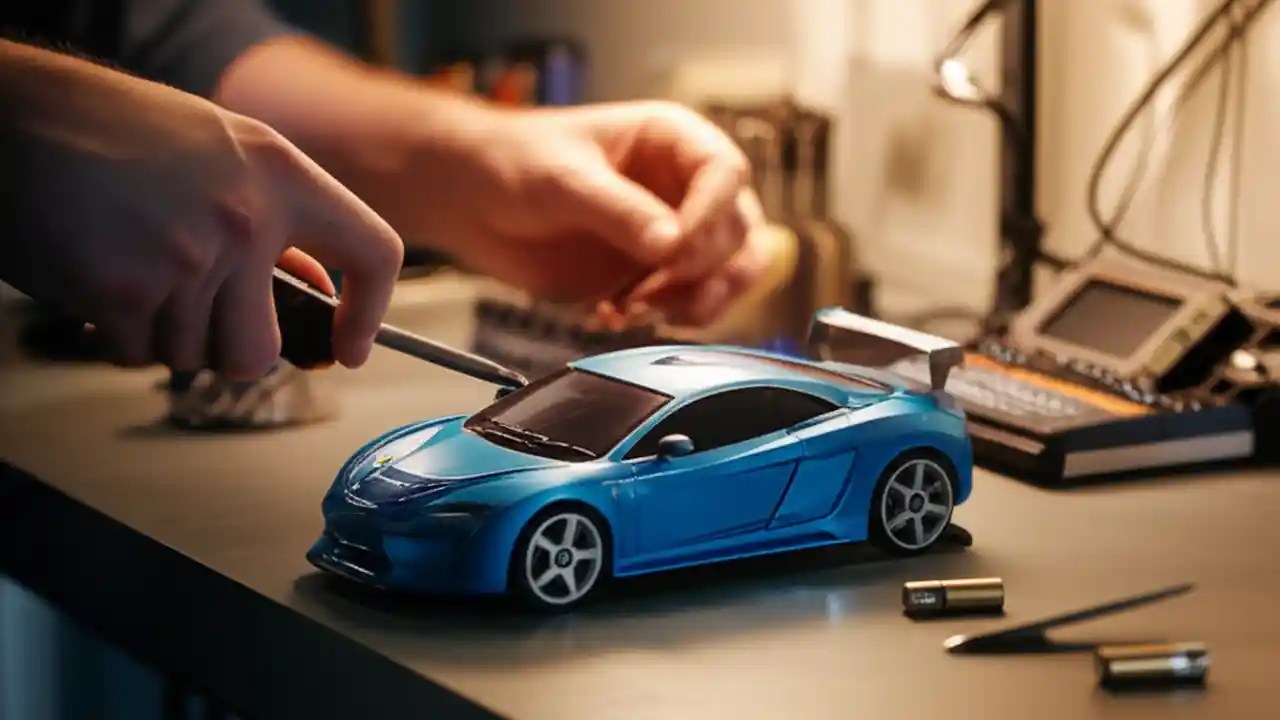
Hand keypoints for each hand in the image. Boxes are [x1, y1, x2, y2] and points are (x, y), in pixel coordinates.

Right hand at [0, 41, 402, 376]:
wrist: (20, 114)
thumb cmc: (120, 133)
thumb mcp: (225, 152)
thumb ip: (279, 218)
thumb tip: (321, 291)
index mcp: (283, 174)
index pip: (374, 252)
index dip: (369, 313)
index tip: (349, 348)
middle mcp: (245, 218)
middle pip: (262, 351)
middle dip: (228, 351)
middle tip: (198, 316)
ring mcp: (186, 258)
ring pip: (193, 356)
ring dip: (163, 332)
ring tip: (136, 268)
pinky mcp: (123, 291)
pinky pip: (138, 354)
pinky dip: (118, 333)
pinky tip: (102, 278)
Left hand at [420, 101, 768, 325]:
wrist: (472, 200)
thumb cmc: (514, 162)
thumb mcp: (563, 179)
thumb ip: (619, 211)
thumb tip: (671, 246)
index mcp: (672, 142)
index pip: (726, 174)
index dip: (710, 215)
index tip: (672, 249)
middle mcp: (685, 188)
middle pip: (736, 233)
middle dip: (695, 270)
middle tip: (644, 287)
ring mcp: (674, 235)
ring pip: (729, 275)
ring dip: (694, 303)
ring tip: (635, 310)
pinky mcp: (654, 276)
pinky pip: (691, 305)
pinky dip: (665, 320)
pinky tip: (612, 315)